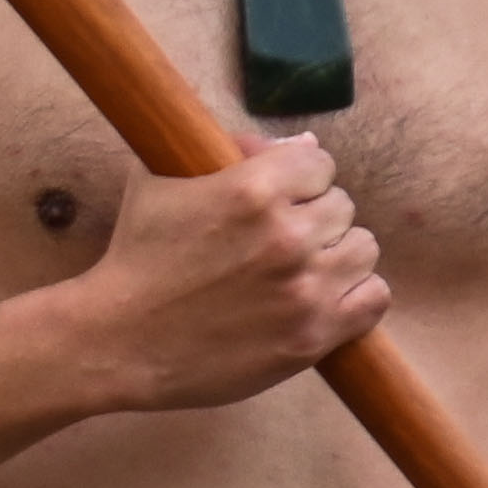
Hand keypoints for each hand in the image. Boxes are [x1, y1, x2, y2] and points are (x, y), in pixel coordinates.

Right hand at [54, 136, 385, 414]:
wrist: (114, 343)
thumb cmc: (134, 260)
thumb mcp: (159, 184)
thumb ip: (229, 153)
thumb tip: (300, 144)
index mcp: (253, 188)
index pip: (319, 163)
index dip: (297, 180)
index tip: (277, 200)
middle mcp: (287, 235)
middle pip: (342, 206)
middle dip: (312, 218)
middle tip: (277, 242)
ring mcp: (304, 288)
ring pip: (362, 248)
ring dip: (335, 256)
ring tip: (300, 271)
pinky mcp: (311, 335)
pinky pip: (374, 298)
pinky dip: (353, 296)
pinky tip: (320, 298)